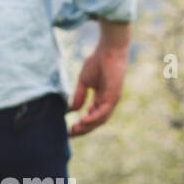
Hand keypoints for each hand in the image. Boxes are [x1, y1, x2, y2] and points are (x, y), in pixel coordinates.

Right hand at [68, 21, 130, 137]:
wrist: (108, 49)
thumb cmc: (98, 61)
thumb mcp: (84, 82)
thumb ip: (79, 96)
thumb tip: (71, 110)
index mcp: (102, 98)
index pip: (92, 116)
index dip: (81, 124)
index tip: (69, 129)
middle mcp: (108, 101)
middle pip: (96, 121)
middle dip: (83, 129)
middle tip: (70, 134)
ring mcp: (112, 99)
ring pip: (100, 119)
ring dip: (87, 126)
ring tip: (75, 130)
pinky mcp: (113, 96)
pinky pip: (103, 111)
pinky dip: (93, 118)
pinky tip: (82, 120)